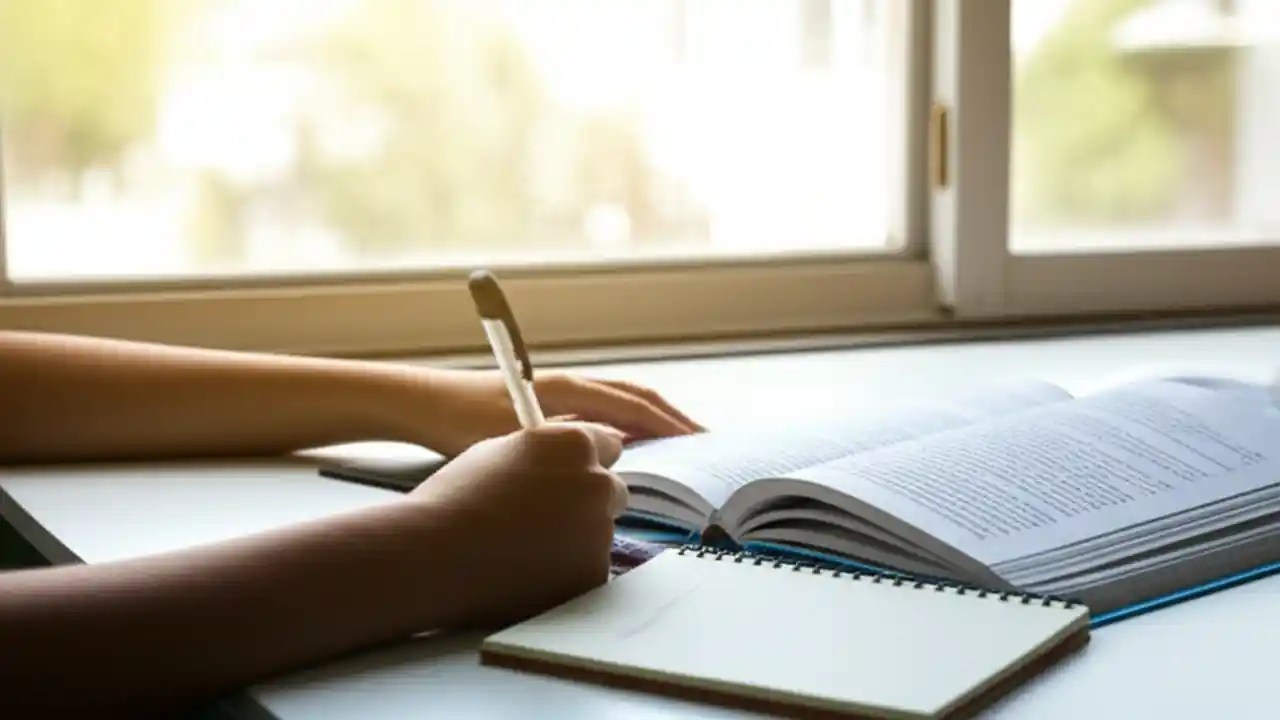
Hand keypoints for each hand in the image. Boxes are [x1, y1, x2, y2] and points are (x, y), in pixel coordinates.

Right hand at [404, 422, 627, 625]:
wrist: (432, 554)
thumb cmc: (455, 498)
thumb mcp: (501, 451)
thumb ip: (545, 453)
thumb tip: (563, 463)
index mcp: (574, 444)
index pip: (608, 445)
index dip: (583, 463)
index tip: (567, 477)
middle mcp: (597, 483)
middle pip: (611, 491)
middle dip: (586, 501)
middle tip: (545, 519)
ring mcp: (599, 532)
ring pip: (599, 533)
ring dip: (576, 539)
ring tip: (524, 549)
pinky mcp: (592, 576)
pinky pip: (588, 570)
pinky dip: (567, 573)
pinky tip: (528, 573)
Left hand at [418, 369, 703, 455]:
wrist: (420, 404)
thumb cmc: (460, 423)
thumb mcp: (516, 441)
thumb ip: (565, 446)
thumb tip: (615, 453)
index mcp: (566, 389)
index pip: (631, 405)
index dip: (669, 424)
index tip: (700, 441)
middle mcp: (568, 385)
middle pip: (634, 397)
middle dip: (671, 417)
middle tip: (704, 441)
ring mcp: (558, 393)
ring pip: (619, 402)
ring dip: (651, 420)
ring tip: (679, 442)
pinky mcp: (546, 405)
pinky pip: (600, 411)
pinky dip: (626, 424)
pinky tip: (631, 447)